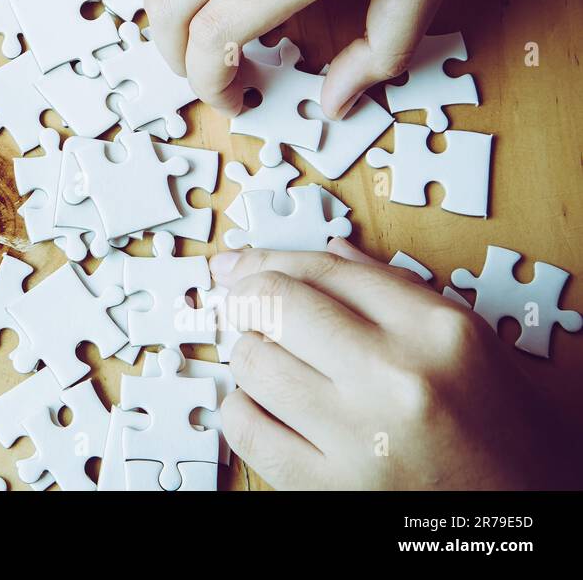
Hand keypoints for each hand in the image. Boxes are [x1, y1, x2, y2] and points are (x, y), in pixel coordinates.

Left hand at [211, 240, 579, 488]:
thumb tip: (327, 253)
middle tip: (242, 307)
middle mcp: (397, 378)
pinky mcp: (331, 488)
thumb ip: (397, 291)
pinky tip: (266, 407)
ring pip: (253, 362)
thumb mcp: (471, 343)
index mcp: (436, 332)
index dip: (266, 260)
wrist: (527, 512)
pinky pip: (247, 428)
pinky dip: (242, 410)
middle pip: (276, 305)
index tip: (240, 265)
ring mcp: (361, 437)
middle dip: (247, 300)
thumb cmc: (502, 430)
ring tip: (268, 362)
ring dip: (247, 355)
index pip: (323, 269)